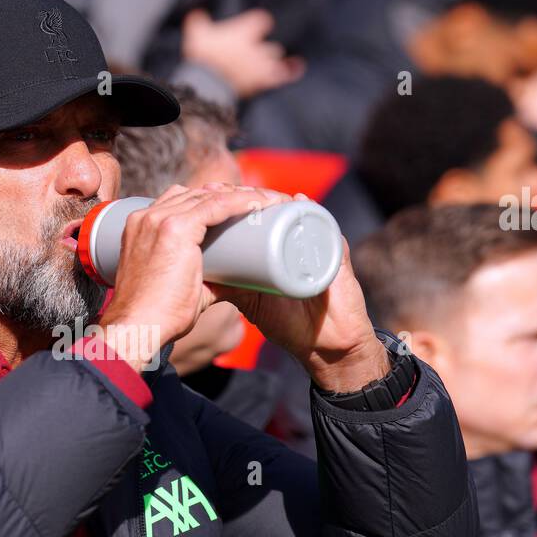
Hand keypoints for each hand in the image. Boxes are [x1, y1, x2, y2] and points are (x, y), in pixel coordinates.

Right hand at [97, 184, 289, 372]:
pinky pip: (216, 205)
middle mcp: (147, 216)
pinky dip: (241, 202)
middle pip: (198, 192)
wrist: (139, 327)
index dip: (214, 198)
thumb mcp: (181, 287)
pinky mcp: (175, 229)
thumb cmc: (156, 315)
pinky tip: (260, 203)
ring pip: (210, 195)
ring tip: (267, 203)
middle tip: (260, 204)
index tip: (239, 206)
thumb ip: (208, 281)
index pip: (182, 199)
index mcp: (142, 226)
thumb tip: (236, 282)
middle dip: (232, 194)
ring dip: (242, 195)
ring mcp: (160, 220)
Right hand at [182, 8, 304, 98]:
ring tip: (268, 63)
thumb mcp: (196, 34)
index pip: (260, 20)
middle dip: (264, 48)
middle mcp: (257, 46)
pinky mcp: (262, 81)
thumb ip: (198, 22)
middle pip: (269, 45)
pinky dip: (290, 72)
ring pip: (274, 57)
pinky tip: (297, 69)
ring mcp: (261, 65)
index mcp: (243, 30)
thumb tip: (196, 14)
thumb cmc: (204, 56)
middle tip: (256, 51)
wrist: (210, 81)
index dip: (259, 22)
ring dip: (272, 60)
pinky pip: (282, 75)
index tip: (258, 24)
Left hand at [203, 189, 389, 391]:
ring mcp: (321, 244)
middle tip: (223, 190)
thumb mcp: (251, 301)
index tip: (209, 194)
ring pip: (300, 211)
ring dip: (277, 198)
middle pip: (277, 207)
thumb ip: (229, 286)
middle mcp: (301, 240)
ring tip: (251, 194)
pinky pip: (329, 228)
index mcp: (282, 247)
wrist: (325, 345)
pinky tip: (298, 202)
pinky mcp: (338, 255)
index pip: (259, 215)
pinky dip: (314, 214)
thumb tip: (197, 273)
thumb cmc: (289, 323)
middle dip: (249, 194)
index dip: (234, 201)